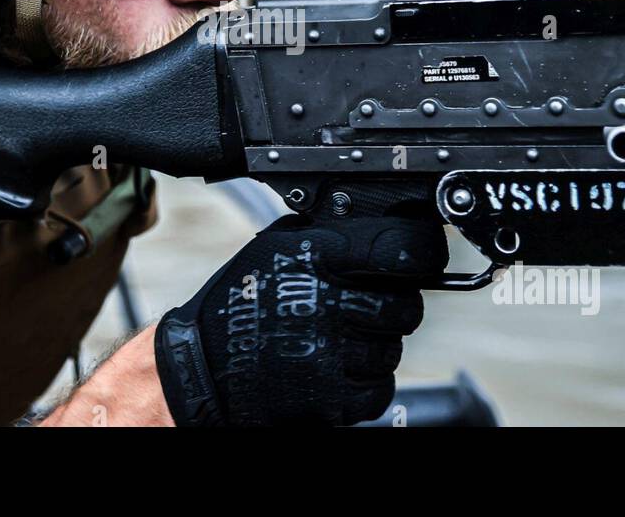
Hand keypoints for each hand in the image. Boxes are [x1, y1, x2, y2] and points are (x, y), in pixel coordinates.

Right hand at [153, 213, 448, 425]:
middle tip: (361, 306)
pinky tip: (332, 367)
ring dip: (374, 346)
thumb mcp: (280, 245)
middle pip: (406, 306)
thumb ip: (336, 234)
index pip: (401, 248)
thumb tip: (394, 226)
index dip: (421, 251)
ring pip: (393, 351)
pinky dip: (364, 383)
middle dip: (392, 306)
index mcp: (317, 256)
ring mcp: (329, 355)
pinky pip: (379, 390)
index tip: (420, 255)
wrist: (204, 367)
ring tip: (334, 338)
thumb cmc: (245, 300)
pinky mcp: (329, 399)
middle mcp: (326, 303)